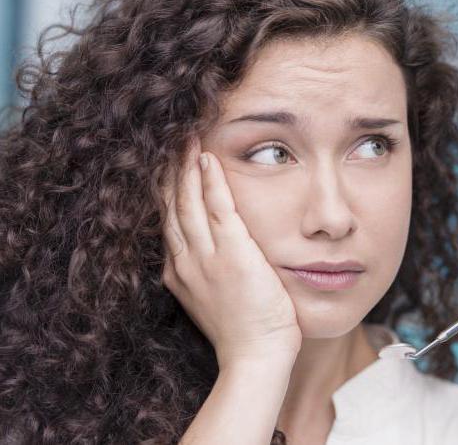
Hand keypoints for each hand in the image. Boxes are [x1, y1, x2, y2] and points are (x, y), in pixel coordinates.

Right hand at [160, 136, 300, 369]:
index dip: (165, 191)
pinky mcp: (232, 254)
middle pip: (171, 206)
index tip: (165, 167)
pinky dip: (211, 180)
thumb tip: (210, 255)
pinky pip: (218, 207)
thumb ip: (206, 273)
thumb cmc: (242, 331)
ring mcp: (206, 256)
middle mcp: (185, 260)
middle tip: (169, 141)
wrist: (254, 358)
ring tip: (185, 138)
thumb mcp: (213, 299)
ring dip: (186, 167)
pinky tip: (208, 158)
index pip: (168, 221)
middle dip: (169, 171)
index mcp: (180, 271)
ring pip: (188, 201)